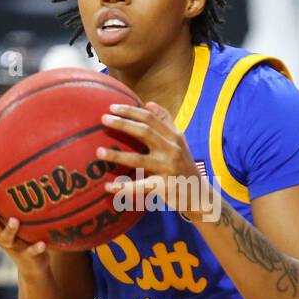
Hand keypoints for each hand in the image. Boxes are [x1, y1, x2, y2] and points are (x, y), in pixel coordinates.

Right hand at [0, 169, 49, 274]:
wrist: (32, 265)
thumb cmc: (24, 233)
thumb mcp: (18, 214)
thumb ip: (17, 197)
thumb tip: (25, 164)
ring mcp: (11, 245)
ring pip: (6, 237)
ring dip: (10, 229)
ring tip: (15, 221)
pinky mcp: (25, 256)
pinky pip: (31, 252)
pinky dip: (35, 248)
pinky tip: (42, 244)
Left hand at [98, 101, 210, 221]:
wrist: (200, 195)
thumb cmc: (185, 166)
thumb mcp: (180, 142)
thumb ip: (166, 122)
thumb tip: (148, 103)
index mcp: (174, 137)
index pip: (151, 118)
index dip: (131, 111)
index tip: (112, 107)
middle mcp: (172, 150)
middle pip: (144, 131)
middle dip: (122, 124)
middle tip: (103, 119)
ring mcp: (168, 168)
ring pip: (138, 159)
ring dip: (117, 155)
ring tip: (98, 152)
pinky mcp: (164, 187)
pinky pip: (139, 187)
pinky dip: (123, 187)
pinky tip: (108, 186)